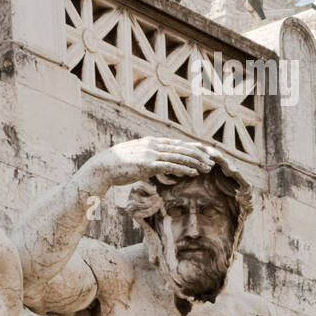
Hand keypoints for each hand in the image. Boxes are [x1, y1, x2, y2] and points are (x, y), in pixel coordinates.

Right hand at [89, 136, 213, 189]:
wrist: (103, 166)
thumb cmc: (119, 164)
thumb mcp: (136, 156)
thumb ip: (149, 157)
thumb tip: (158, 163)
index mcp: (152, 142)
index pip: (178, 143)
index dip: (193, 147)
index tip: (206, 151)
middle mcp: (153, 145)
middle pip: (182, 148)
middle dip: (199, 154)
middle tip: (212, 161)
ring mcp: (151, 154)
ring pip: (179, 156)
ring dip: (195, 162)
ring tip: (207, 167)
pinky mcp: (147, 165)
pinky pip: (170, 166)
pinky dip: (184, 168)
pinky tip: (193, 173)